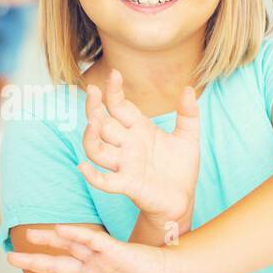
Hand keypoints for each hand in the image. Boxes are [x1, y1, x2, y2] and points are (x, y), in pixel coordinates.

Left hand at [8, 225, 184, 272]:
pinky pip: (92, 240)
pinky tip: (60, 230)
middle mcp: (91, 272)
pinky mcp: (115, 250)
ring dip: (49, 241)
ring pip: (69, 247)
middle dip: (33, 261)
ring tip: (27, 234)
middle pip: (56, 265)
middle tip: (7, 256)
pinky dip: (77, 235)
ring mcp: (101, 259)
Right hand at [78, 69, 198, 227]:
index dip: (114, 91)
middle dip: (94, 108)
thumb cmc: (181, 168)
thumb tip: (189, 89)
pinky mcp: (128, 184)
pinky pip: (105, 181)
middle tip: (92, 92)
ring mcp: (125, 164)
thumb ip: (188, 113)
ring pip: (97, 149)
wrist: (183, 199)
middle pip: (102, 124)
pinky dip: (93, 176)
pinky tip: (84, 168)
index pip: (119, 106)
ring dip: (91, 137)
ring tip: (93, 122)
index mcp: (138, 129)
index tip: (114, 74)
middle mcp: (127, 145)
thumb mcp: (188, 137)